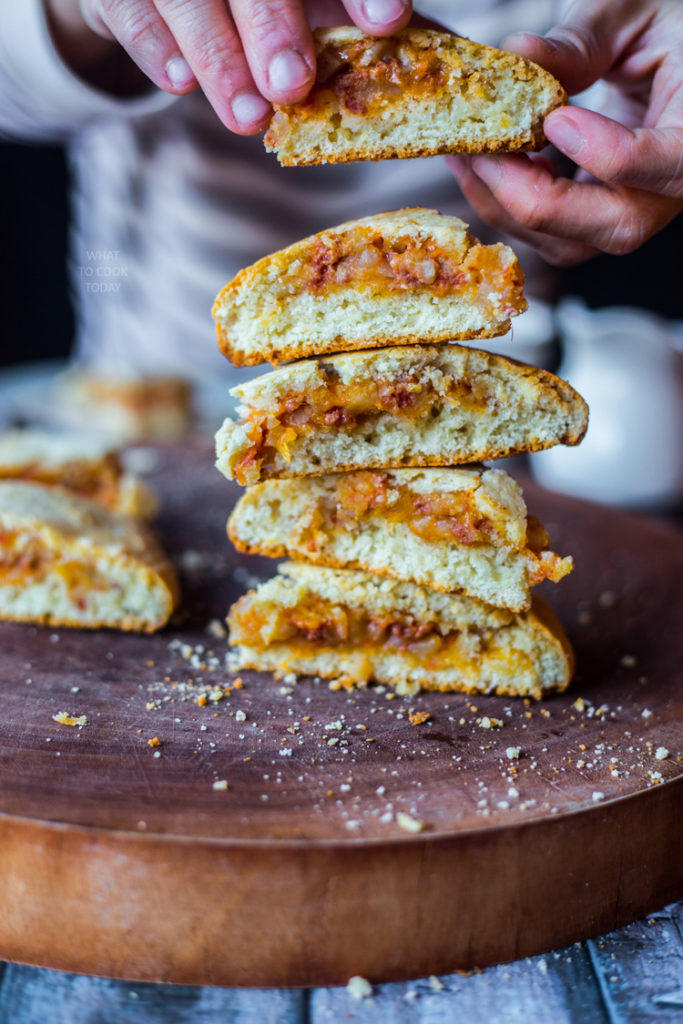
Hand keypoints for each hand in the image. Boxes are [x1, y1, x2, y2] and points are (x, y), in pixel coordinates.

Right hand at [44, 0, 410, 131]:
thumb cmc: (250, 1)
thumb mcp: (302, 1)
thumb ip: (343, 17)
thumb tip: (402, 57)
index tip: (387, 21)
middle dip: (272, 24)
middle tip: (293, 84)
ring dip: (217, 55)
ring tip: (248, 115)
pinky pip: (129, 8)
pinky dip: (157, 46)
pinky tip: (180, 85)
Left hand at [447, 0, 682, 264]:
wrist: (671, 51)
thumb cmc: (666, 23)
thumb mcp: (633, 10)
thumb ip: (582, 40)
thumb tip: (519, 55)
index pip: (662, 166)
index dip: (603, 153)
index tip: (553, 121)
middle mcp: (674, 186)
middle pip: (616, 226)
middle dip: (537, 199)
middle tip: (484, 155)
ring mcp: (637, 208)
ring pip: (577, 245)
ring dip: (512, 210)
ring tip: (472, 159)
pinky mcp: (602, 214)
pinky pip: (556, 236)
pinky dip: (513, 209)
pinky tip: (488, 166)